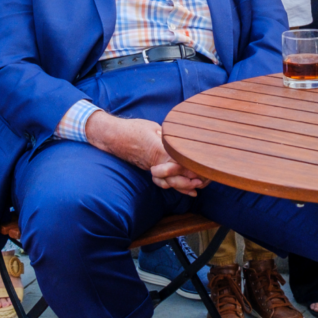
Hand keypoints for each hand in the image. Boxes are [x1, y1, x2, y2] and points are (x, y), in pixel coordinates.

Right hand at [85, 111, 208, 195]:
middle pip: (174, 175)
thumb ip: (167, 135)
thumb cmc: (134, 128)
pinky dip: (175, 186)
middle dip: (189, 179)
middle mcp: (154, 161)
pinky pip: (162, 182)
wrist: (113, 137)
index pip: (177, 160)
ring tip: (198, 185)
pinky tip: (187, 189)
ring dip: (184, 185)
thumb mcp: (153, 127)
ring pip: (169, 182)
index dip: (189, 165)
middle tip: (204, 179)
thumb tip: (180, 137)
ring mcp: (150, 167)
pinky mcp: (148, 169)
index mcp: (157, 148)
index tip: (201, 166)